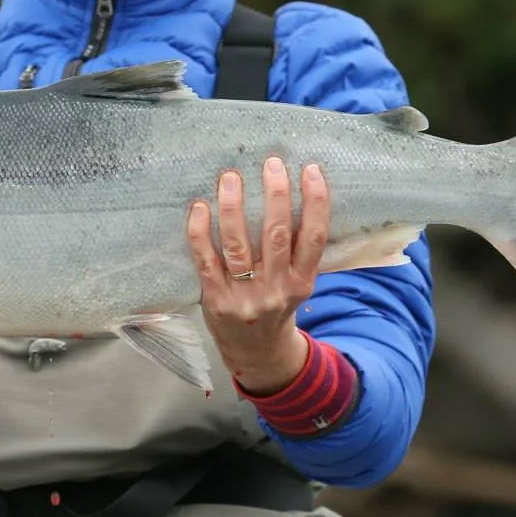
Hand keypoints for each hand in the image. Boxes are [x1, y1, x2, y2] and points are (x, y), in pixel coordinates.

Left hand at [186, 156, 330, 395]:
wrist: (255, 353)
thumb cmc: (277, 305)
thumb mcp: (298, 283)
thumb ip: (298, 249)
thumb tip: (292, 192)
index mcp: (303, 281)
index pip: (315, 237)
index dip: (316, 202)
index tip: (311, 170)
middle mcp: (276, 288)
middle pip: (278, 235)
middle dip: (275, 195)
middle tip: (271, 163)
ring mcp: (245, 295)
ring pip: (239, 245)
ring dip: (234, 208)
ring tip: (231, 177)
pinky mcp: (216, 299)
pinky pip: (206, 261)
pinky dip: (200, 233)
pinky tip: (199, 207)